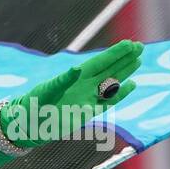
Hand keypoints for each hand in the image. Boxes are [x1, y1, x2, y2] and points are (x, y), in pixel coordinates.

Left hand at [1, 39, 143, 146]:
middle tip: (139, 47)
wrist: (29, 125)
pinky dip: (120, 94)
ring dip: (124, 72)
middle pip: (109, 68)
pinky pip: (108, 102)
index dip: (114, 53)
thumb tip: (77, 69)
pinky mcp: (89, 112)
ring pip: (111, 82)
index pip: (99, 62)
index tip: (129, 44)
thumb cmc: (34, 104)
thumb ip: (62, 81)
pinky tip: (131, 84)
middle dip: (124, 58)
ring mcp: (87, 98)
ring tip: (138, 60)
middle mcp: (84, 85)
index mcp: (75, 76)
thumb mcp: (46, 91)